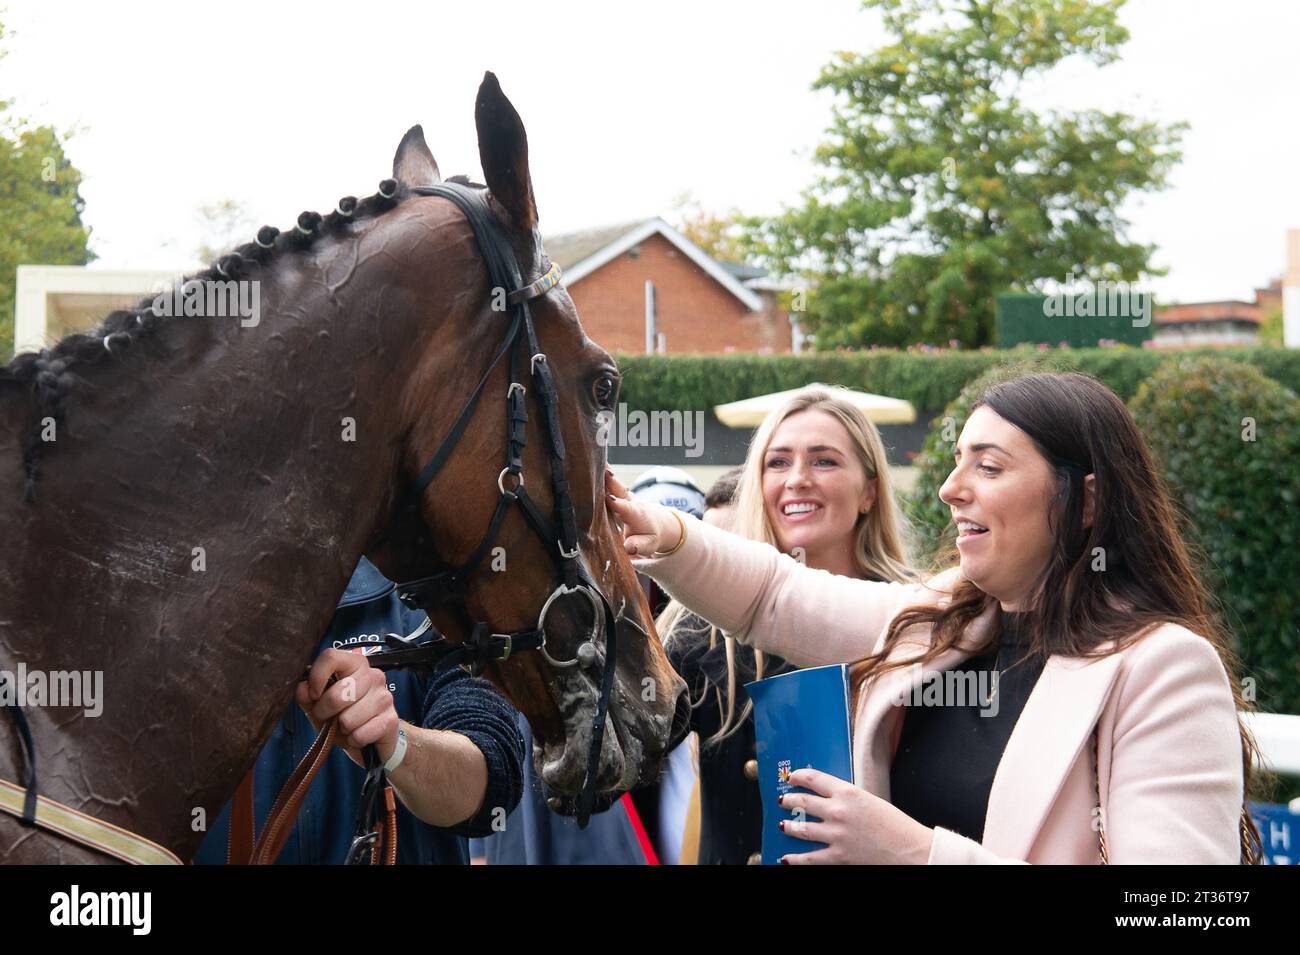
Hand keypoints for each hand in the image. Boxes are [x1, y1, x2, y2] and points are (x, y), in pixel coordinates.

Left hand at [295, 648, 399, 768]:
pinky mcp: (391, 719)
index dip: (316, 677)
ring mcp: (385, 696)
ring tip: (348, 726)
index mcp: (355, 664)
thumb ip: (308, 697)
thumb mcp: (320, 707)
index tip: (315, 695)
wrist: (373, 739)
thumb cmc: (344, 717)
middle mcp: (373, 675)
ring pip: (348, 718)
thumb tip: (302, 688)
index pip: (331, 656)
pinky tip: (360, 735)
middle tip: (330, 717)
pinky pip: (360, 735)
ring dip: (342, 729)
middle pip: (338, 693)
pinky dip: (354, 740)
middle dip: (326, 712)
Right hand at [604, 468, 682, 557]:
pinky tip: (594, 464)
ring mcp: (623, 497)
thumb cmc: (651, 535)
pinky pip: (609, 484)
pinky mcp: (617, 494)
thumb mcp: (649, 544)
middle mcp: (629, 502)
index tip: (609, 499)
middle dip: (610, 480)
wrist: (657, 524)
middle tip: (601, 468)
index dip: (617, 504)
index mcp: (636, 514)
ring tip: (595, 460)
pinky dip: (601, 474)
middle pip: (619, 490)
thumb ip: (639, 545)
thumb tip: (628, 547)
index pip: (626, 508)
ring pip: (613, 484)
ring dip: (604, 472)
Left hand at [778, 768, 934, 864]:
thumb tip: (830, 799)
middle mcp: (838, 811)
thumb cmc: (896, 825)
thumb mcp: (871, 801)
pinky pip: (809, 858)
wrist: (910, 850)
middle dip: (789, 800)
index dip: (798, 777)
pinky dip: (795, 859)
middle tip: (782, 800)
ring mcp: (836, 835)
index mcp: (848, 793)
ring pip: (801, 828)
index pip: (814, 778)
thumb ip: (849, 798)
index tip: (791, 777)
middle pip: (803, 801)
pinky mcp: (838, 856)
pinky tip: (787, 858)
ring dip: (789, 826)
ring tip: (783, 824)